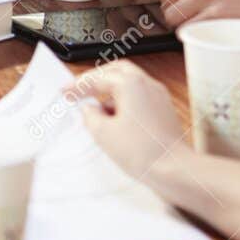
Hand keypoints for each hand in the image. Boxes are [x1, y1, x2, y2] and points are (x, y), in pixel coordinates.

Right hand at [70, 60, 189, 182]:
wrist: (174, 169)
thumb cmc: (144, 152)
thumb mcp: (104, 134)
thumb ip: (91, 117)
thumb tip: (89, 110)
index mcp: (131, 84)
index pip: (98, 78)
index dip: (78, 86)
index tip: (66, 92)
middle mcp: (147, 84)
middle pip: (116, 71)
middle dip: (96, 79)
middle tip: (81, 90)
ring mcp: (158, 96)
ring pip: (130, 82)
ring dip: (111, 89)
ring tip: (97, 108)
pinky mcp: (164, 109)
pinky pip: (140, 96)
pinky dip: (125, 100)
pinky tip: (116, 118)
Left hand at [151, 0, 239, 30]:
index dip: (170, 7)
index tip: (182, 14)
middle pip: (167, 7)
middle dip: (175, 21)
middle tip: (196, 25)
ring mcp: (212, 1)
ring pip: (174, 21)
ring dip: (184, 32)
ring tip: (205, 30)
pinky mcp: (217, 18)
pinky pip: (188, 33)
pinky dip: (196, 39)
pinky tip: (213, 36)